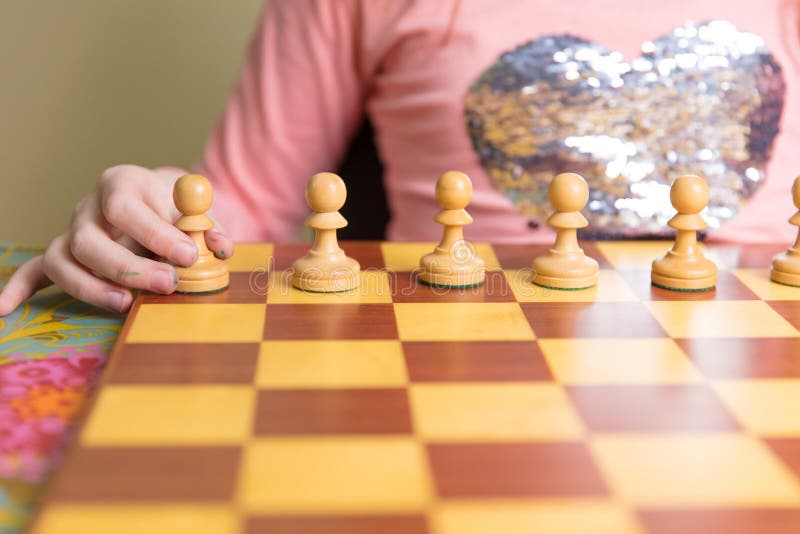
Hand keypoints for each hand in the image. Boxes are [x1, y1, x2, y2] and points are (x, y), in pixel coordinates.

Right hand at [0, 165, 233, 314]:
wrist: (161, 202)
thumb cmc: (177, 207)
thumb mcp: (198, 211)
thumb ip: (209, 229)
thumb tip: (220, 249)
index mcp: (121, 183)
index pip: (126, 209)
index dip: (155, 234)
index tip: (188, 256)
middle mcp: (89, 207)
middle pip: (90, 240)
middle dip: (129, 267)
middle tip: (168, 284)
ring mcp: (73, 231)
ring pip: (64, 258)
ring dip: (91, 286)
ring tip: (126, 304)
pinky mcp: (66, 254)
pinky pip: (36, 270)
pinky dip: (21, 287)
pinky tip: (5, 307)